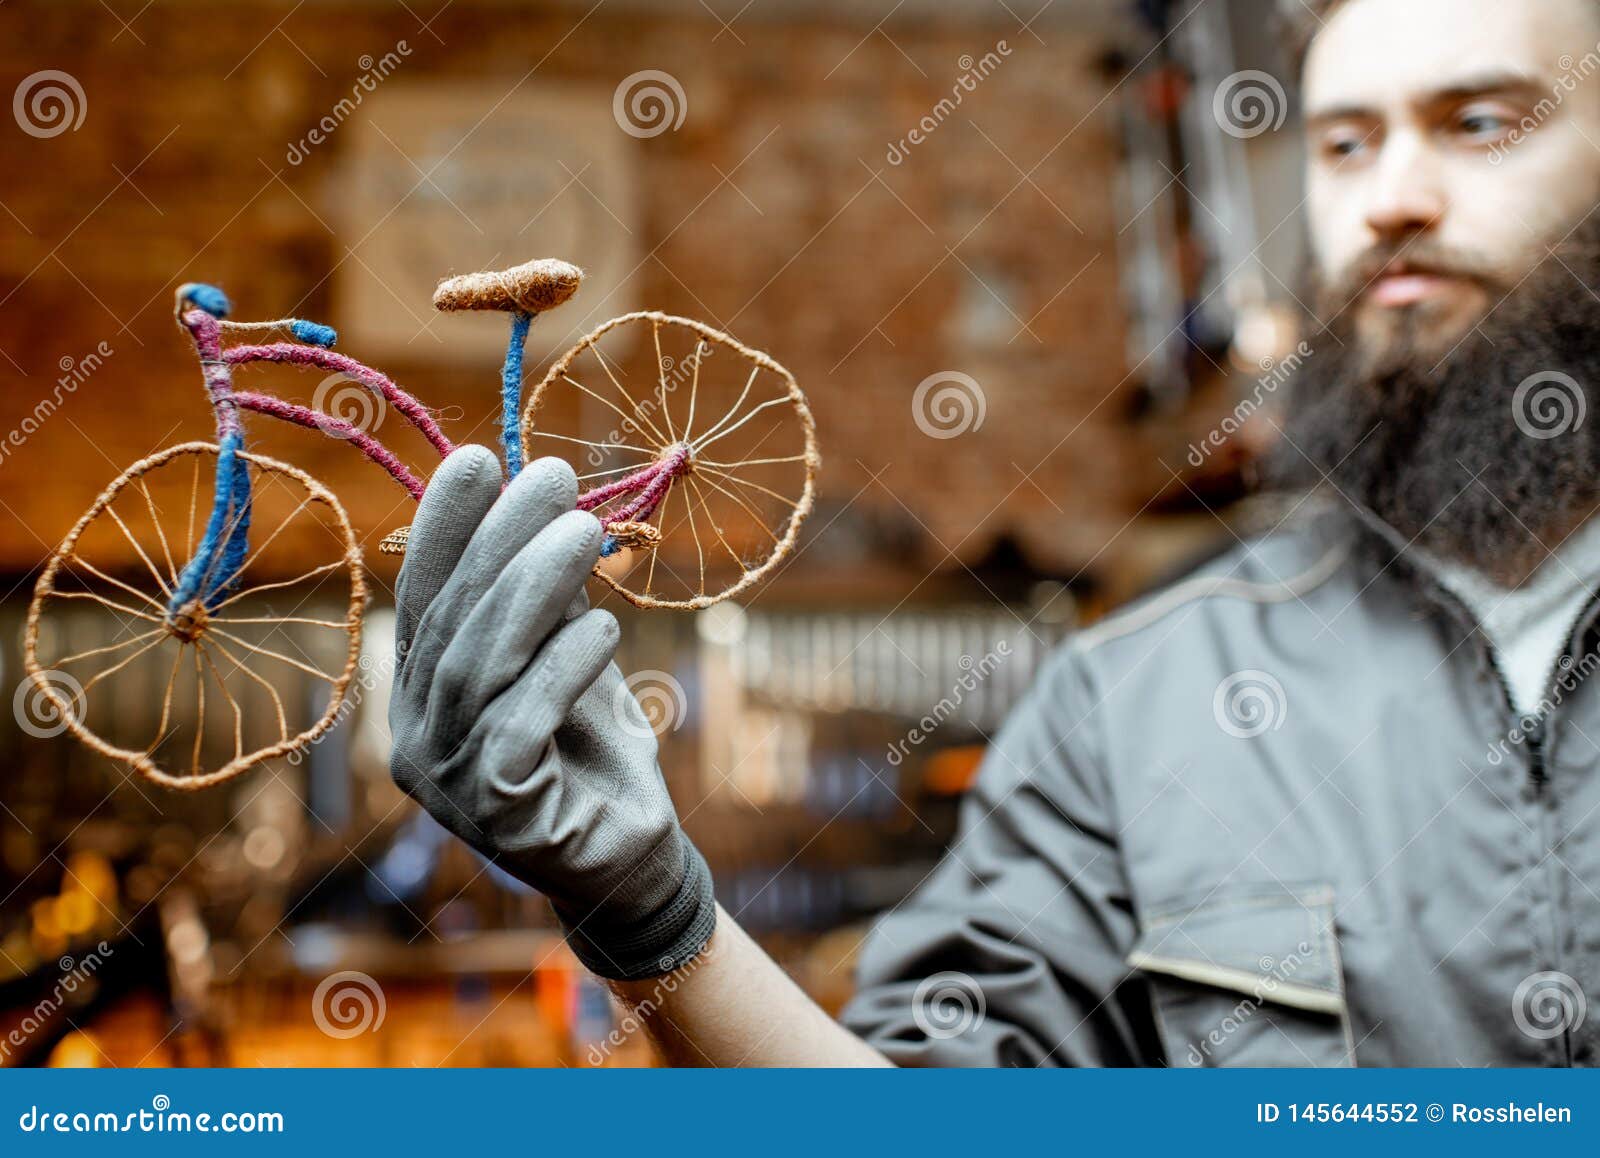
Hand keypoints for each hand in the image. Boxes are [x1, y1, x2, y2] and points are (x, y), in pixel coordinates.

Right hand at [388, 446, 715, 979]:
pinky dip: (562, 667)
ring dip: (534, 586)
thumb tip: (541, 501)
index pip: (423, 598)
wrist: (631, 859)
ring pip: (480, 664)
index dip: (446, 527)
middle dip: (501, 538)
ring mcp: (446, 782)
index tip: (478, 457)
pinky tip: (603, 629)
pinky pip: (520, 722)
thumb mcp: (568, 659)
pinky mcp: (494, 812)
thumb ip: (546, 601)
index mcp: (418, 697)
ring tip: (583, 530)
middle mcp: (415, 738)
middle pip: (451, 622)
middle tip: (555, 475)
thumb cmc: (595, 752)